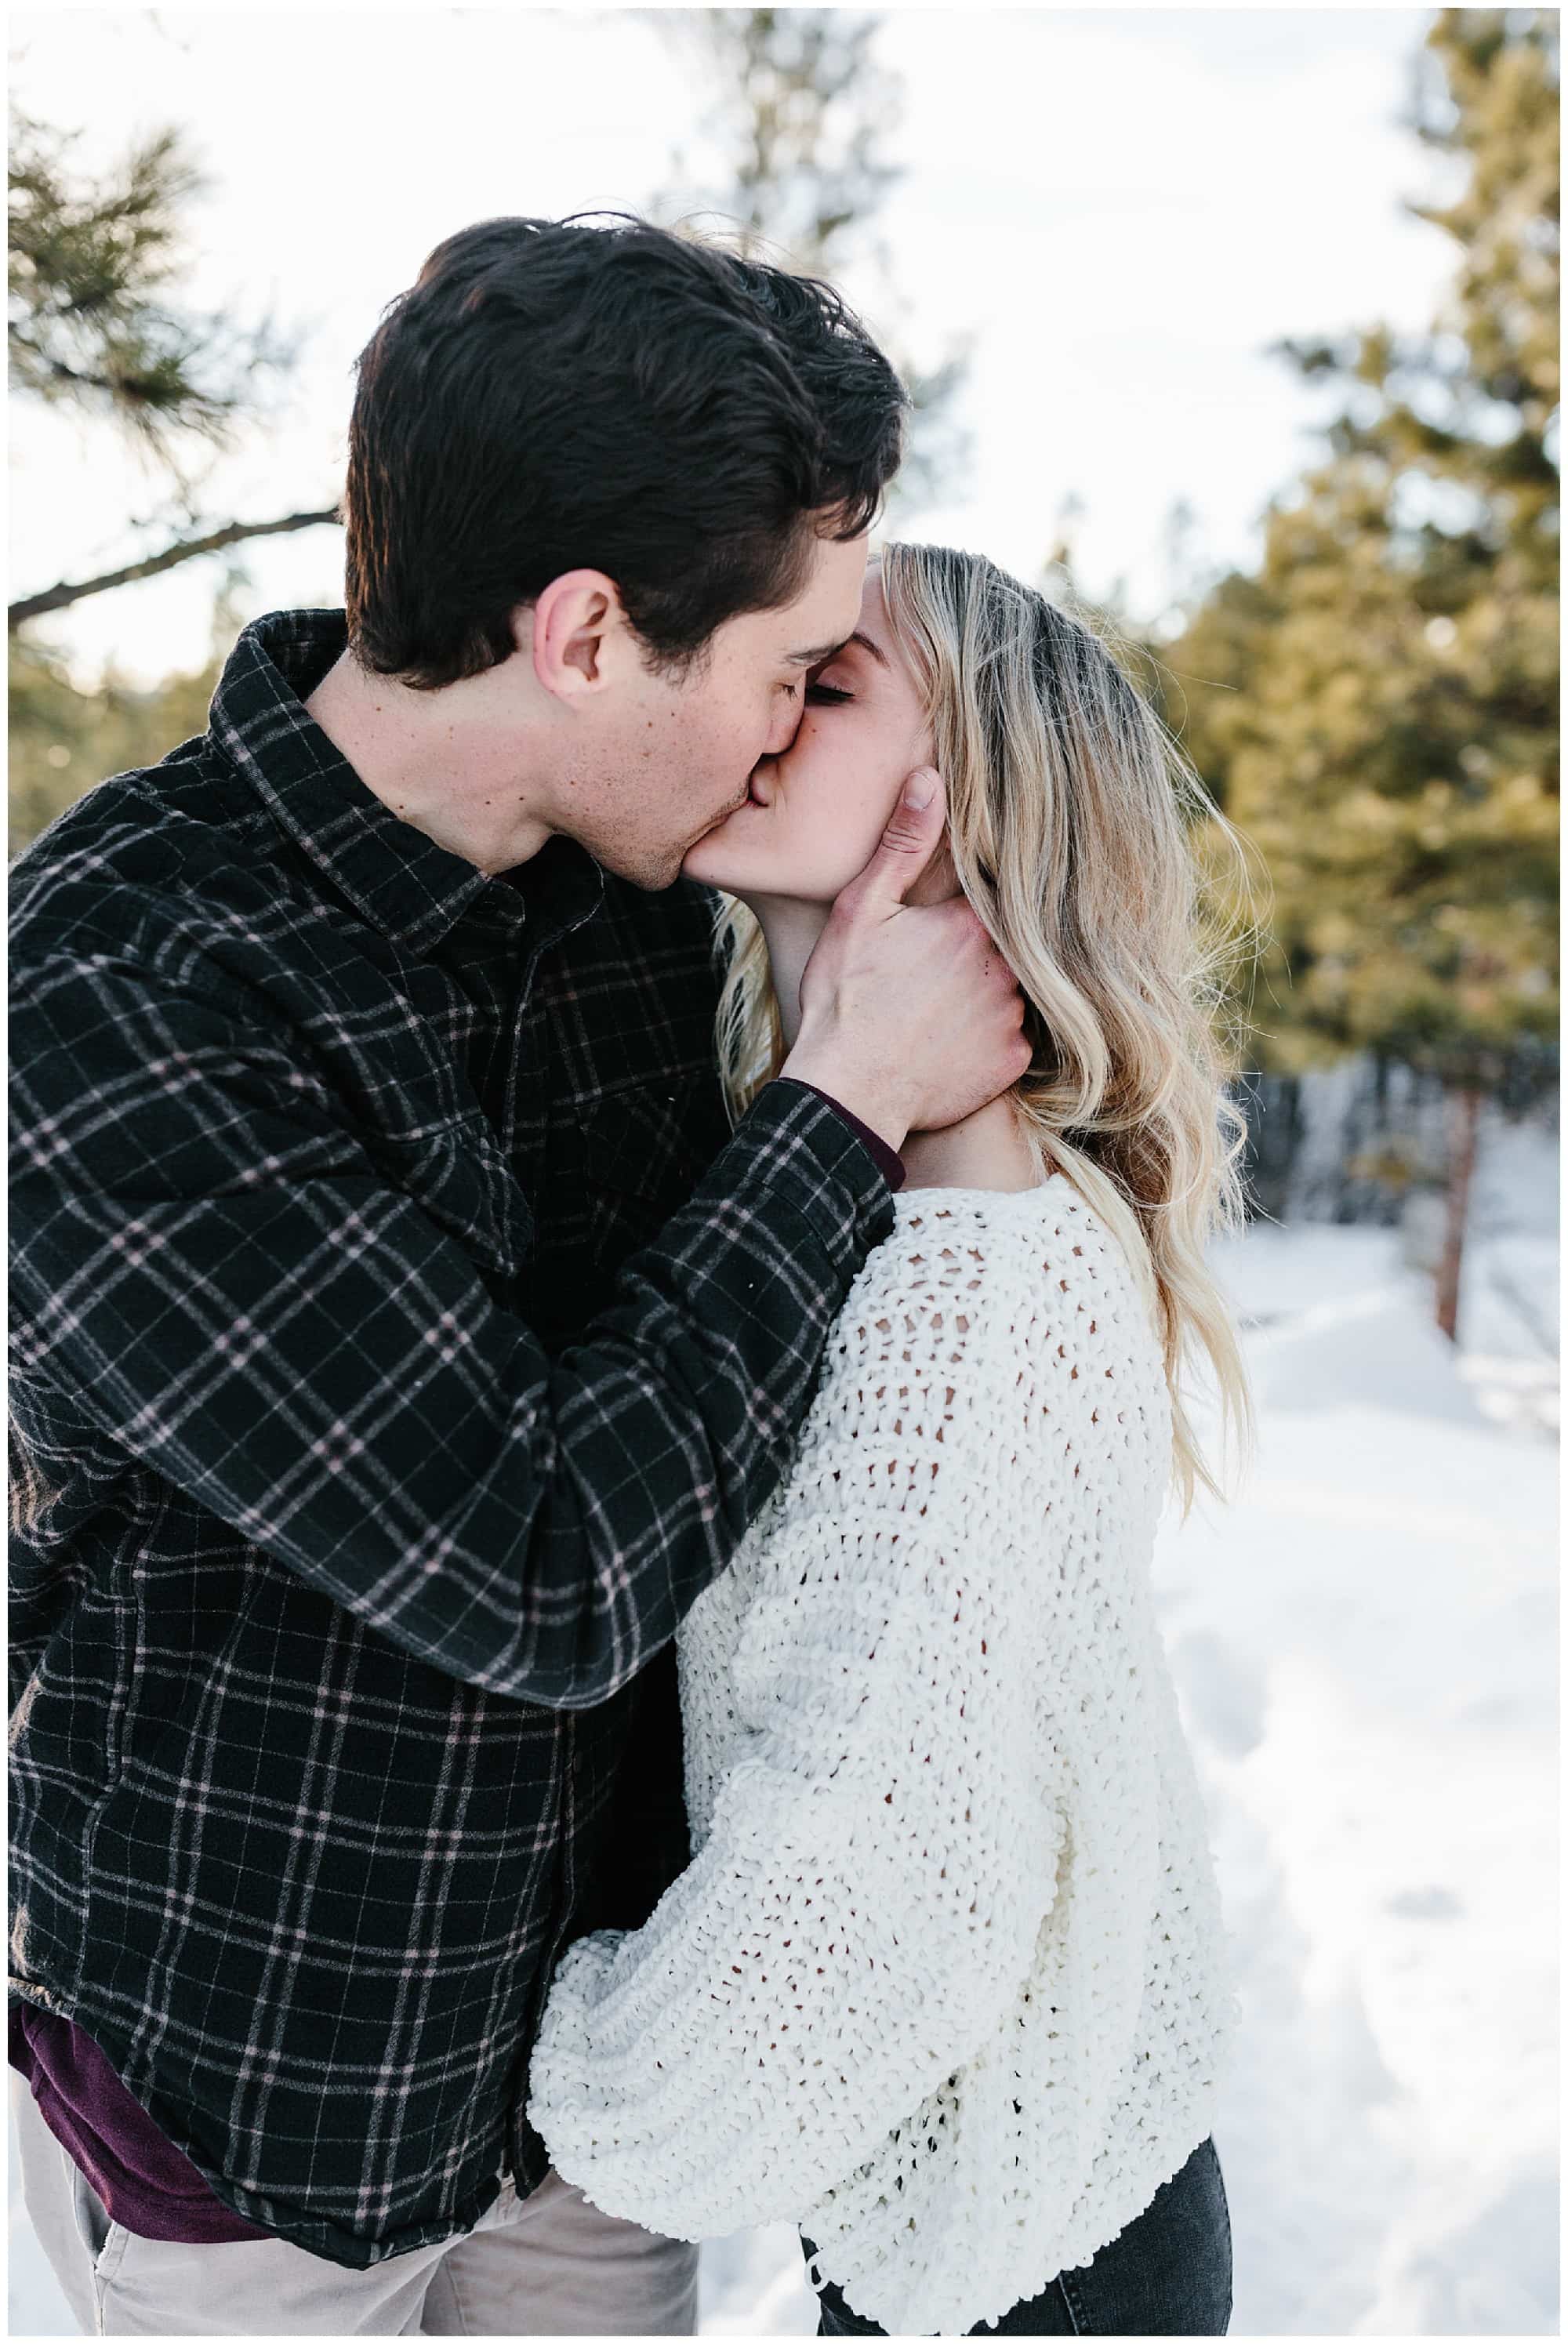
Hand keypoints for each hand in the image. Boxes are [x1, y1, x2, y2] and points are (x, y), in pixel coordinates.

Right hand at [778, 767, 1032, 1152]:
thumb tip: (932, 779)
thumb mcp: (863, 910)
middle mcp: (1007, 967)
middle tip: (935, 971)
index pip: (993, 897)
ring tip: (939, 1007)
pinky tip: (950, 1042)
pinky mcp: (1011, 1063)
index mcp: (973, 923)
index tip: (945, 924)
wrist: (847, 1090)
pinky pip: (1011, 1040)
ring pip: (1013, 991)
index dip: (967, 909)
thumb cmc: (845, 997)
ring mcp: (1013, 1017)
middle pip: (1007, 945)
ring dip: (985, 994)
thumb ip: (904, 844)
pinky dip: (987, 1039)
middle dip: (977, 952)